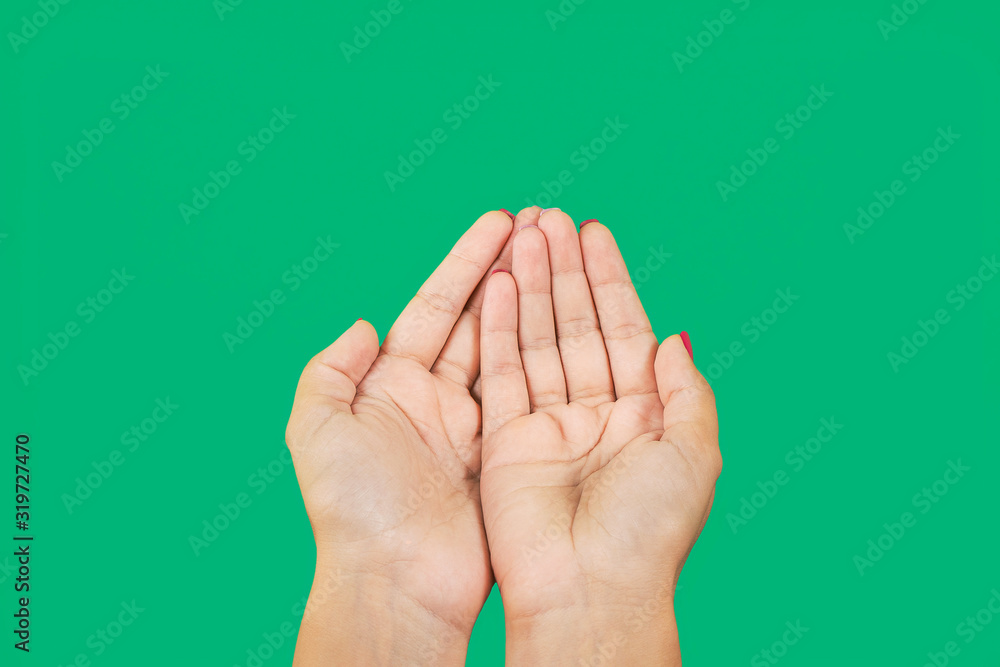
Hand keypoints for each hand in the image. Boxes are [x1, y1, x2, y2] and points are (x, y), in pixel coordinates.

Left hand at [286, 210, 522, 664]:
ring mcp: (471, 426)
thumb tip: (361, 324)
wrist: (395, 579)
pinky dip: (543, 355)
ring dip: (530, 302)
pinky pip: (526, 392)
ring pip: (505, 348)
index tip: (499, 223)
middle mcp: (433, 400)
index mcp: (390, 386)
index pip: (432, 307)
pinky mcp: (503, 454)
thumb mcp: (316, 427)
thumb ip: (330, 369)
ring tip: (558, 256)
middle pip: (475, 319)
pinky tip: (565, 318)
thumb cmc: (351, 508)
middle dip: (506, 270)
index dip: (464, 263)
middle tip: (540, 226)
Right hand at [479, 212, 721, 663]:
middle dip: (565, 271)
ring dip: (531, 286)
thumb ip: (688, 390)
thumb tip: (676, 335)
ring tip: (523, 232)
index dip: (610, 280)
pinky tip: (498, 283)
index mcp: (644, 416)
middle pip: (576, 326)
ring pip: (537, 341)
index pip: (623, 330)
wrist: (591, 591)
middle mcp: (596, 415)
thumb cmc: (650, 532)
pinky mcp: (506, 441)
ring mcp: (549, 426)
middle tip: (549, 216)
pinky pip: (502, 373)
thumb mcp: (695, 452)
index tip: (594, 231)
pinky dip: (499, 327)